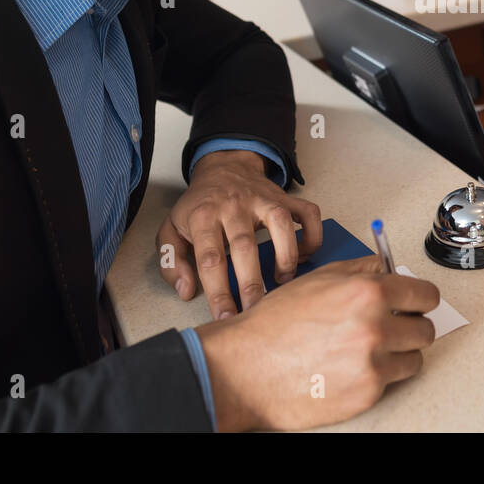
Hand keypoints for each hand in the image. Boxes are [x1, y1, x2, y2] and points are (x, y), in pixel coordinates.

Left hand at [158, 150, 322, 319]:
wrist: (223, 166)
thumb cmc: (199, 205)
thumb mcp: (172, 229)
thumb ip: (171, 262)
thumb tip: (187, 290)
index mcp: (203, 216)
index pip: (210, 258)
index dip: (218, 292)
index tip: (224, 318)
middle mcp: (234, 206)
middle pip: (244, 246)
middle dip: (251, 284)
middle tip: (254, 312)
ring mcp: (263, 200)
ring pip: (281, 225)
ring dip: (285, 257)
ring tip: (282, 282)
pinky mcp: (284, 198)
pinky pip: (308, 213)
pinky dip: (312, 236)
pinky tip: (303, 256)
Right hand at [198, 256, 439, 430]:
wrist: (245, 368)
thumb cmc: (275, 324)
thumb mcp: (318, 279)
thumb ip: (361, 271)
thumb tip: (388, 268)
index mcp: (368, 293)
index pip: (426, 295)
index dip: (421, 299)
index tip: (417, 304)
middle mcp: (375, 327)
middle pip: (426, 329)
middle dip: (411, 327)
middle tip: (392, 328)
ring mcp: (372, 364)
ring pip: (415, 359)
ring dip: (399, 355)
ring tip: (369, 351)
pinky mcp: (366, 395)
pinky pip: (392, 383)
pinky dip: (378, 377)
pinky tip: (351, 368)